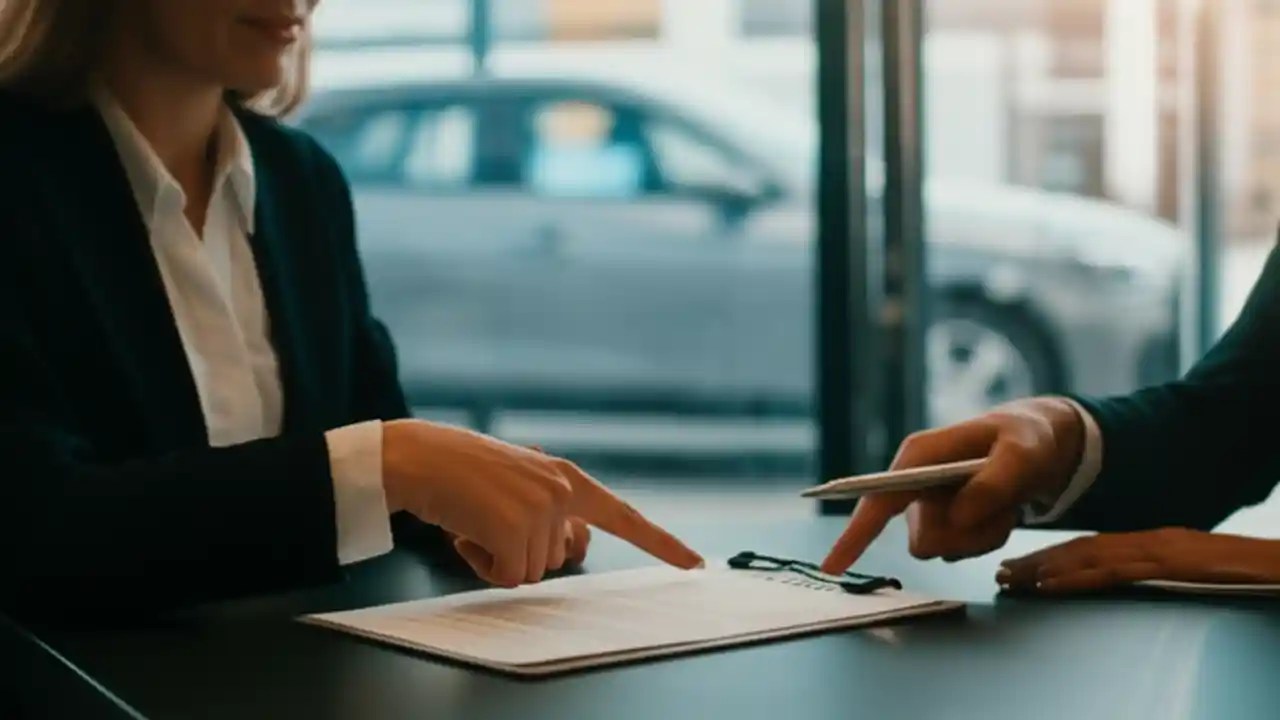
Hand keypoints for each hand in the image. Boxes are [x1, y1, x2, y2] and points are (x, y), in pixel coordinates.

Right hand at [382, 421, 699, 586]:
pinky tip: (465, 531)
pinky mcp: (515, 529)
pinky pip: (507, 577)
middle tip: (489, 518)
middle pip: (557, 559)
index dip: (661, 543)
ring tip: (475, 520)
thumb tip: (573, 545)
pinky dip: (481, 565)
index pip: (624, 516)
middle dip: (519, 551)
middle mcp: (564, 493)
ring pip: (531, 572)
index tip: (696, 563)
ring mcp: (542, 511)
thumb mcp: (522, 482)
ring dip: (497, 557)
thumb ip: (554, 510)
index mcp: (569, 479)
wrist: (422, 457)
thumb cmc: (464, 472)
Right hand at [821, 397, 1084, 574]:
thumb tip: (960, 517)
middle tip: (1003, 511)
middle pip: (922, 539)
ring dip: (982, 537)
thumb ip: (995, 483)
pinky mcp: (945, 523)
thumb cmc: (1026, 440)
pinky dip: (990, 539)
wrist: (1043, 446)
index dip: (854, 535)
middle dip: (965, 536)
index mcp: (918, 456)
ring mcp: (929, 507)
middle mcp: (914, 483)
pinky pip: (962, 551)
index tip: (830, 568)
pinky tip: (1003, 514)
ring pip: (944, 550)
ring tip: (1007, 506)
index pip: (876, 499)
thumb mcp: (1022, 454)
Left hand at [998, 529, 1279, 593]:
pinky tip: (1050, 585)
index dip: (1053, 557)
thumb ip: (1159, 570)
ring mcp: (1157, 550)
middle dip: (1036, 562)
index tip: (1020, 569)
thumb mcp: (1193, 568)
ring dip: (1044, 569)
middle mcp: (1147, 541)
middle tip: (999, 575)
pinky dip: (1077, 577)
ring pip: (1088, 557)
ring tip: (1010, 581)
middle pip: (1080, 549)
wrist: (1275, 561)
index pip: (1092, 547)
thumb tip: (1132, 580)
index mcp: (1151, 541)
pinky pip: (1113, 572)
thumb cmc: (1240, 568)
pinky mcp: (1168, 564)